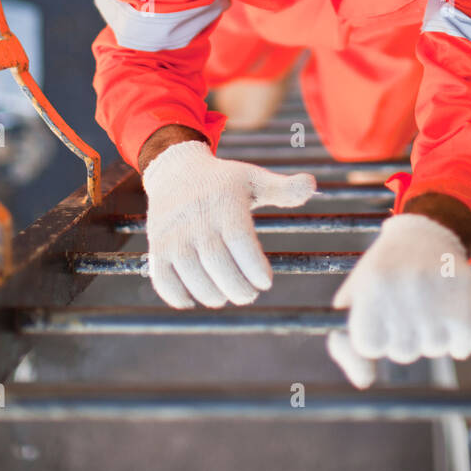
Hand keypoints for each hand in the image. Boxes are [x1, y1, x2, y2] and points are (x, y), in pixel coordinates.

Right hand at [142, 140, 315, 307]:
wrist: (175, 171)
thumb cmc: (222, 180)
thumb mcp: (253, 178)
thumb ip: (284, 188)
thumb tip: (313, 185)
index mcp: (226, 205)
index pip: (242, 244)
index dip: (256, 269)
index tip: (265, 280)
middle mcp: (198, 221)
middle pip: (219, 266)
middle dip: (239, 289)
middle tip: (249, 294)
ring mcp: (174, 236)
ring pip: (193, 277)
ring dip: (213, 295)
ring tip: (225, 295)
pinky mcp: (157, 247)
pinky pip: (164, 281)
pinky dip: (179, 297)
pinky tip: (194, 299)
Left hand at [326, 214, 470, 388]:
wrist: (426, 232)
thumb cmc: (383, 271)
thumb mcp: (353, 296)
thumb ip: (346, 343)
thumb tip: (364, 381)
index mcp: (371, 288)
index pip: (369, 347)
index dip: (375, 334)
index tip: (379, 312)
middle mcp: (403, 290)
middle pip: (402, 352)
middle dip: (404, 334)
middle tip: (406, 301)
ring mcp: (438, 296)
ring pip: (433, 350)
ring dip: (431, 334)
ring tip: (427, 300)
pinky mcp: (469, 301)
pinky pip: (463, 346)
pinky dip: (459, 337)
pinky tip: (450, 309)